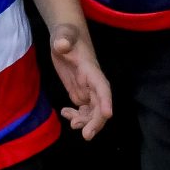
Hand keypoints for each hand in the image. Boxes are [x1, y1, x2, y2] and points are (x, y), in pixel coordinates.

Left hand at [47, 21, 112, 138]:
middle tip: (86, 135)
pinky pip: (84, 110)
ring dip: (86, 122)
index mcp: (91, 70)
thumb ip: (63, 39)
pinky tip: (65, 113)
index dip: (106, 101)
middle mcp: (93, 82)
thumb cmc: (66, 35)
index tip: (108, 115)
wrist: (65, 37)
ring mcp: (87, 89)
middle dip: (96, 121)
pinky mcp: (80, 92)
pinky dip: (77, 116)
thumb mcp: (63, 35)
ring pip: (93, 111)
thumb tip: (61, 44)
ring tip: (72, 123)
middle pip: (100, 105)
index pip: (102, 87)